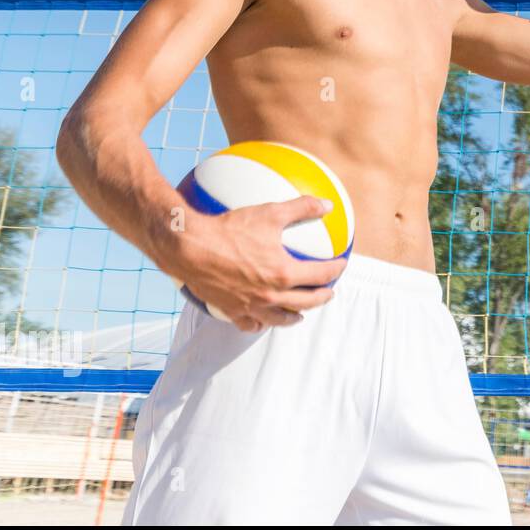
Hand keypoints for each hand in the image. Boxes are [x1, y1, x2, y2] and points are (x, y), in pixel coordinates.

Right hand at [174, 196, 346, 332]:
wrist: (189, 247)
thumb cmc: (229, 229)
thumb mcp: (270, 212)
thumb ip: (302, 208)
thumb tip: (327, 205)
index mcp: (284, 274)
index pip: (320, 276)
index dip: (335, 270)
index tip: (341, 264)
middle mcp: (271, 295)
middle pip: (306, 302)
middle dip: (322, 297)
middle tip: (329, 292)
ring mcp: (251, 306)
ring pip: (280, 319)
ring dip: (294, 316)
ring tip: (299, 313)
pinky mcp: (231, 310)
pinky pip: (249, 324)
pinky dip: (259, 324)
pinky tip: (261, 320)